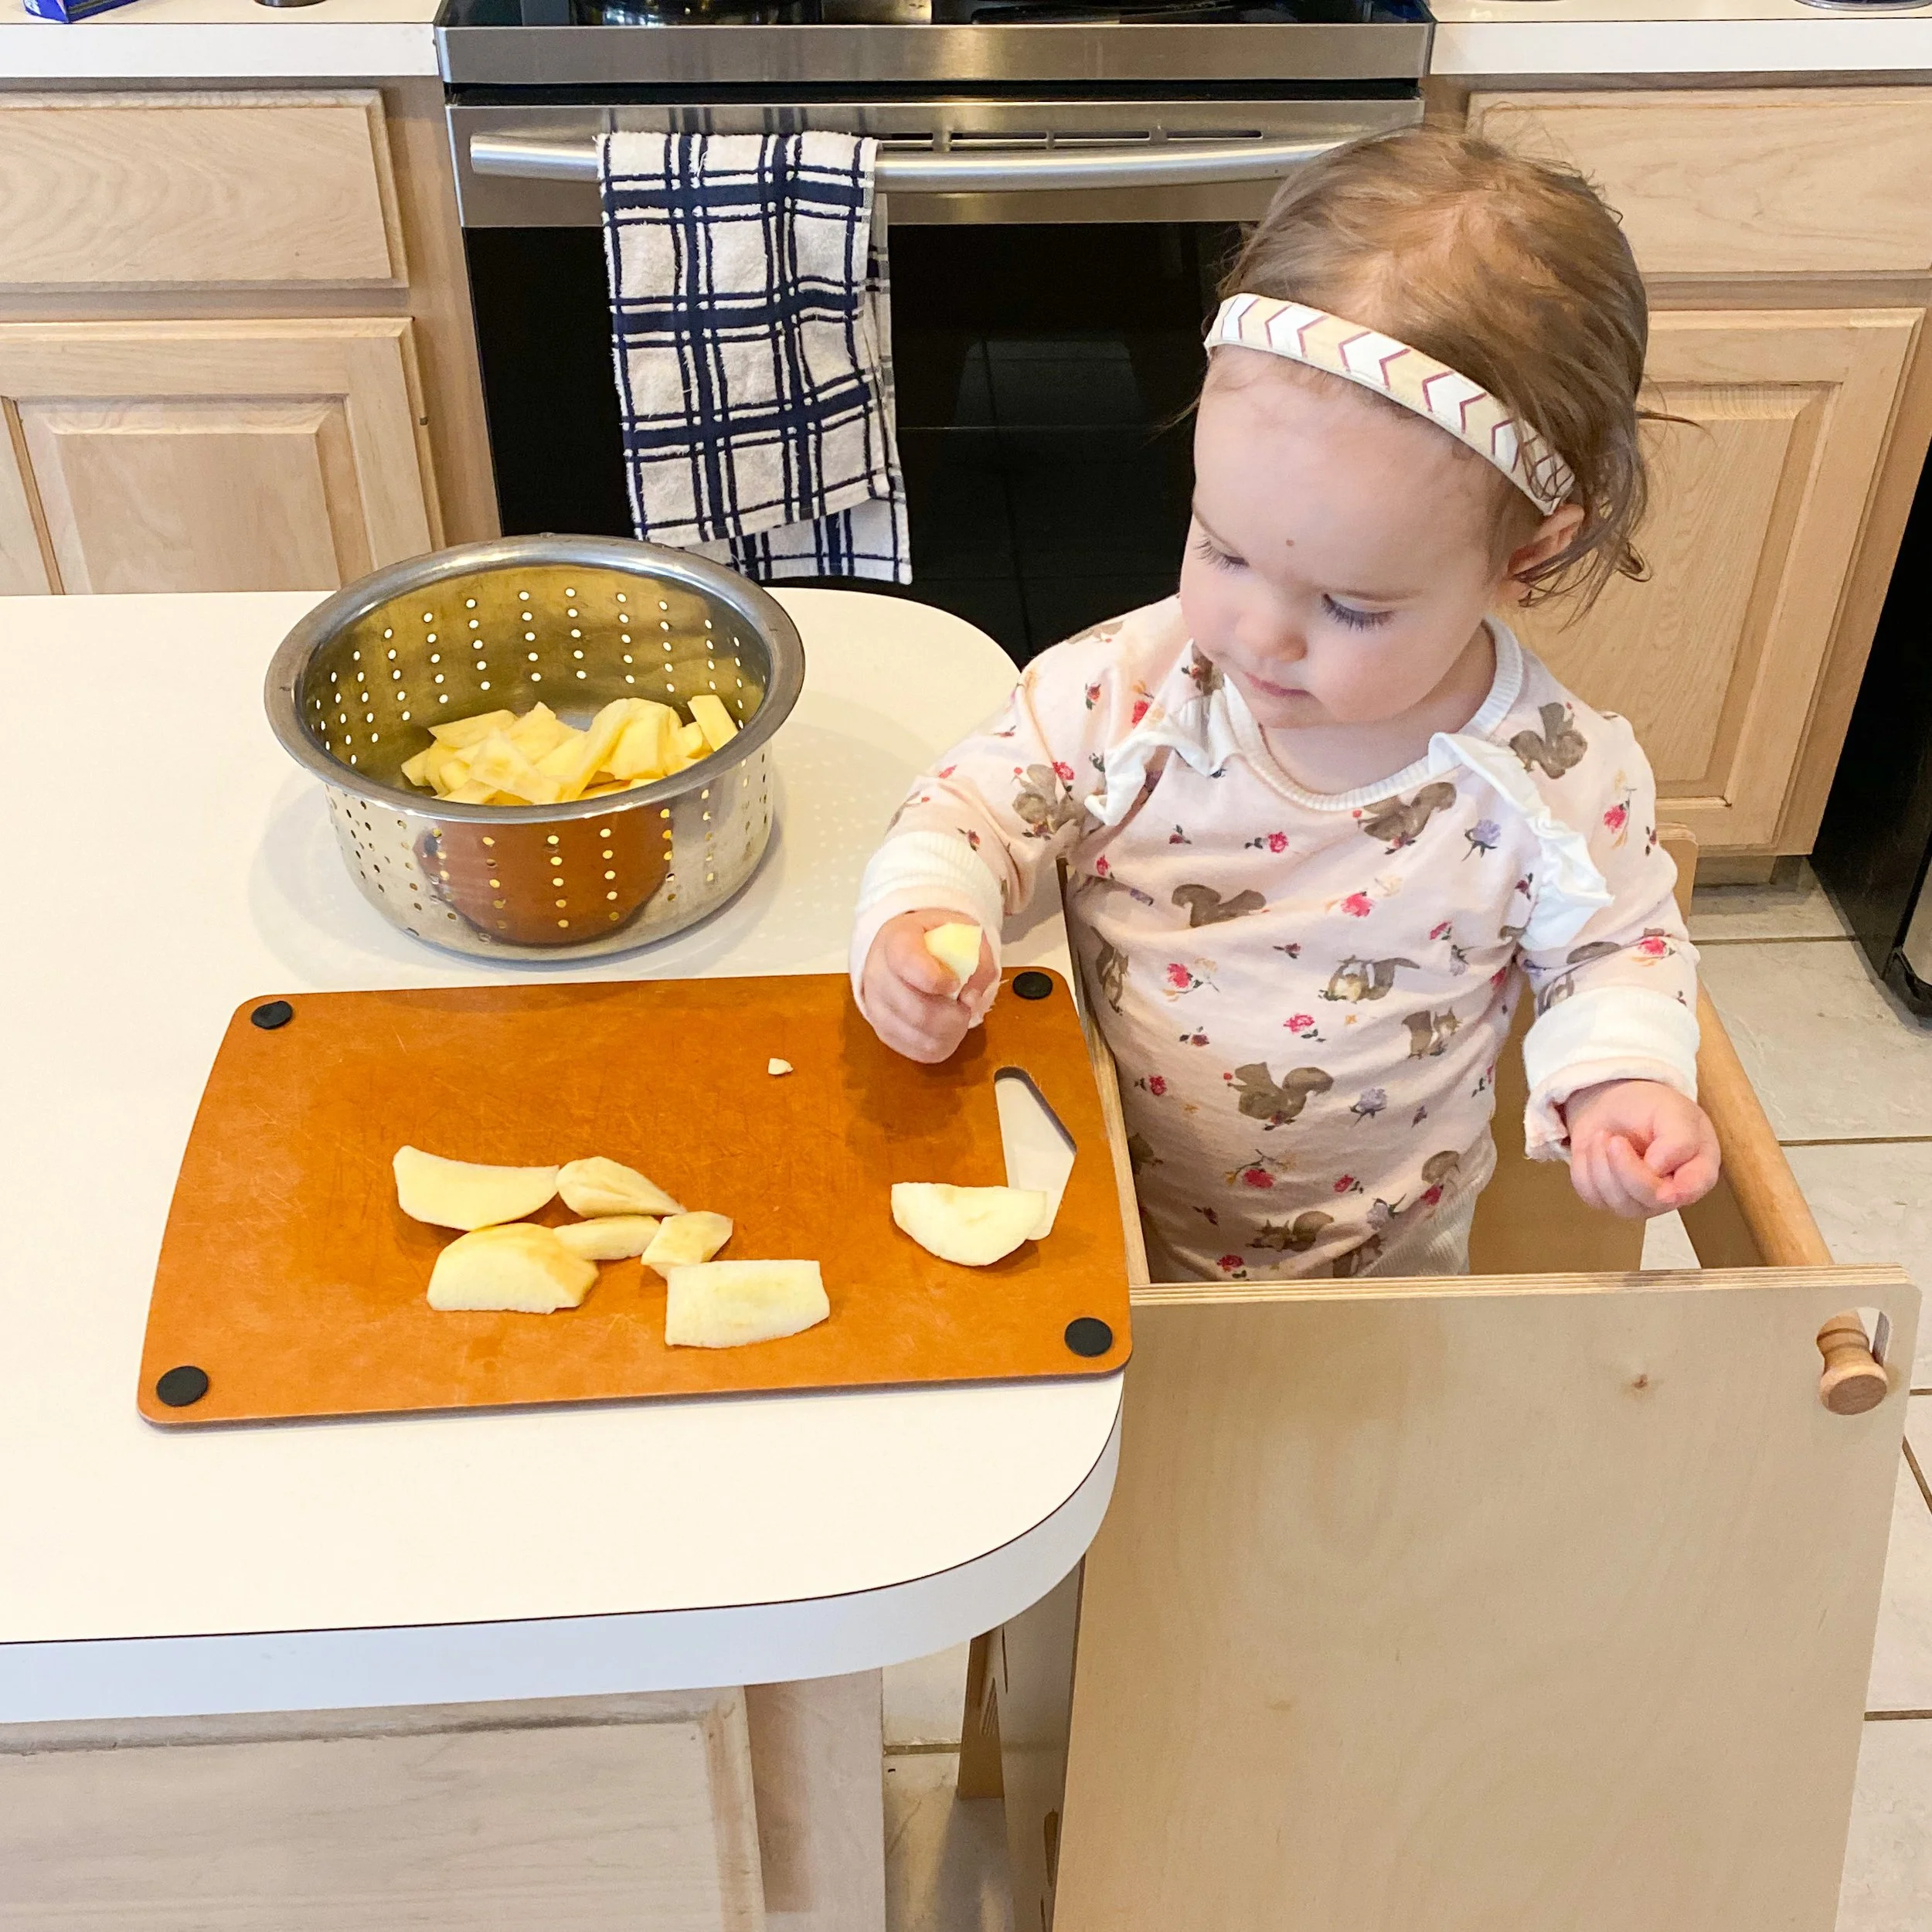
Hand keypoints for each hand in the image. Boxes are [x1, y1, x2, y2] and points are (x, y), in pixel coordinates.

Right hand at [860, 911, 998, 1064]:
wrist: (898, 950)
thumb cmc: (934, 939)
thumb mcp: (963, 932)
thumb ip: (978, 957)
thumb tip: (972, 996)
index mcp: (897, 940)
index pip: (908, 963)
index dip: (936, 979)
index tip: (955, 982)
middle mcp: (878, 974)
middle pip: (917, 1011)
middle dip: (954, 1015)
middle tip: (966, 1005)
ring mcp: (877, 1007)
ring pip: (919, 1037)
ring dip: (950, 1033)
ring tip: (957, 1016)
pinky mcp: (883, 1031)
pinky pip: (917, 1051)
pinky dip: (941, 1045)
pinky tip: (947, 1029)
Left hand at [1564, 1079, 1720, 1217]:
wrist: (1614, 1103)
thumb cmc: (1652, 1108)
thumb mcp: (1672, 1111)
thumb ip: (1678, 1140)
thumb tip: (1658, 1170)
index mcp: (1698, 1169)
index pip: (1693, 1189)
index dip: (1680, 1191)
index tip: (1660, 1182)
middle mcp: (1671, 1192)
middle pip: (1649, 1199)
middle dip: (1626, 1169)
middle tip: (1614, 1140)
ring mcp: (1639, 1201)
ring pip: (1617, 1201)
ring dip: (1602, 1163)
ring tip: (1604, 1135)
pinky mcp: (1608, 1200)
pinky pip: (1591, 1195)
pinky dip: (1585, 1167)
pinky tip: (1595, 1149)